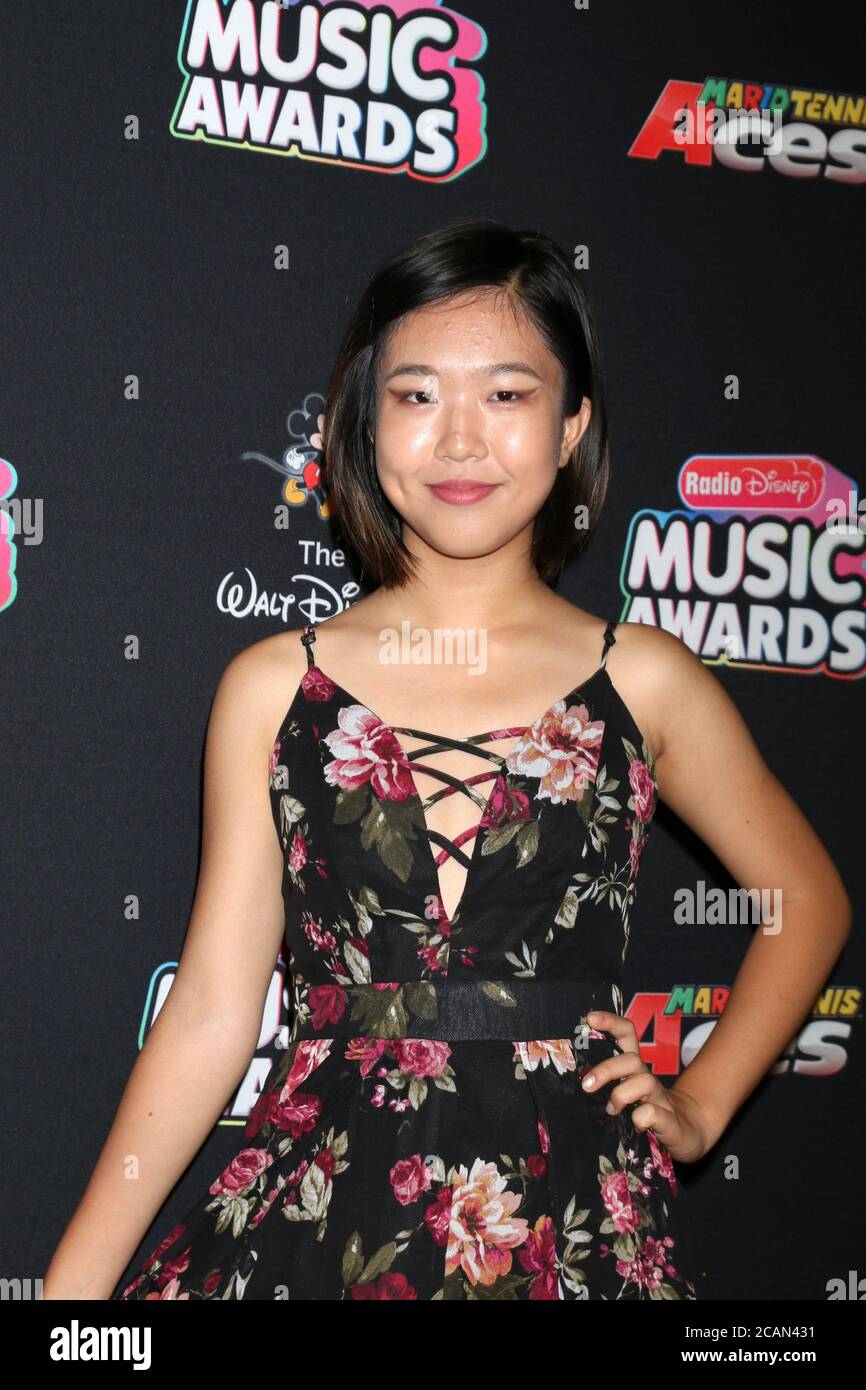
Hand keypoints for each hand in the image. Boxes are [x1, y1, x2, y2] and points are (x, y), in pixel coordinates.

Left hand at [581, 1011, 710, 1162]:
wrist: (688, 1130)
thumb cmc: (648, 1110)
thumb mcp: (626, 1092)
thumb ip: (606, 1083)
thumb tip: (578, 1079)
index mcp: (635, 1068)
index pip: (627, 1035)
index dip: (610, 1023)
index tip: (590, 1018)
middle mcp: (647, 1078)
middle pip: (631, 1059)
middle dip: (607, 1069)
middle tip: (587, 1085)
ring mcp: (659, 1099)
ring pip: (643, 1082)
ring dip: (621, 1095)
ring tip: (612, 1111)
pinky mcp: (667, 1120)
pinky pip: (652, 1113)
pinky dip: (641, 1117)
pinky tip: (636, 1124)